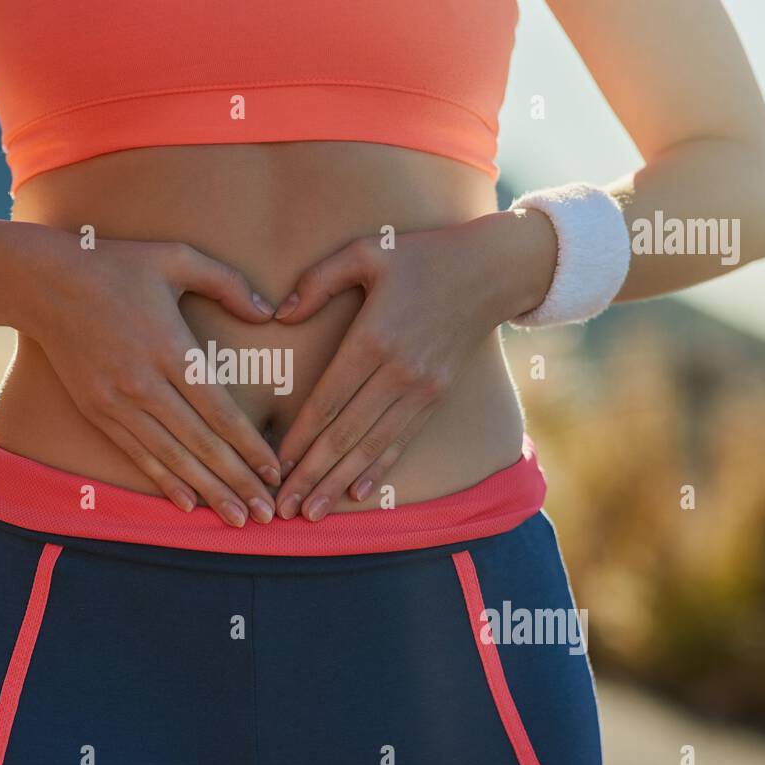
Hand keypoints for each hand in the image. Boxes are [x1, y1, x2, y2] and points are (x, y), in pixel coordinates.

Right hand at [21, 232, 282, 525]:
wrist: (43, 283)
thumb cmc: (116, 265)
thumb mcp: (176, 257)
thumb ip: (227, 282)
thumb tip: (269, 312)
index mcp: (170, 347)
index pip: (219, 409)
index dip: (249, 445)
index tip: (275, 471)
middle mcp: (144, 383)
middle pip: (200, 443)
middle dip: (237, 482)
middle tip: (266, 515)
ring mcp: (117, 402)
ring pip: (170, 458)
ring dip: (207, 492)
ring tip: (237, 520)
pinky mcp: (98, 411)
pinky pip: (137, 454)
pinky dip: (164, 482)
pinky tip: (188, 504)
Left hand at [270, 210, 555, 520]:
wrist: (491, 270)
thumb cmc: (419, 256)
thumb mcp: (366, 251)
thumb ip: (318, 280)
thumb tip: (280, 315)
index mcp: (374, 338)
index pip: (327, 401)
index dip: (298, 438)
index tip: (274, 466)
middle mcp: (398, 371)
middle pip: (345, 434)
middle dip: (311, 475)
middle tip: (284, 508)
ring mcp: (422, 389)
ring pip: (372, 447)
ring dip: (339, 483)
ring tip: (312, 513)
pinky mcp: (437, 397)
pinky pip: (402, 440)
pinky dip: (378, 470)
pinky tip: (357, 494)